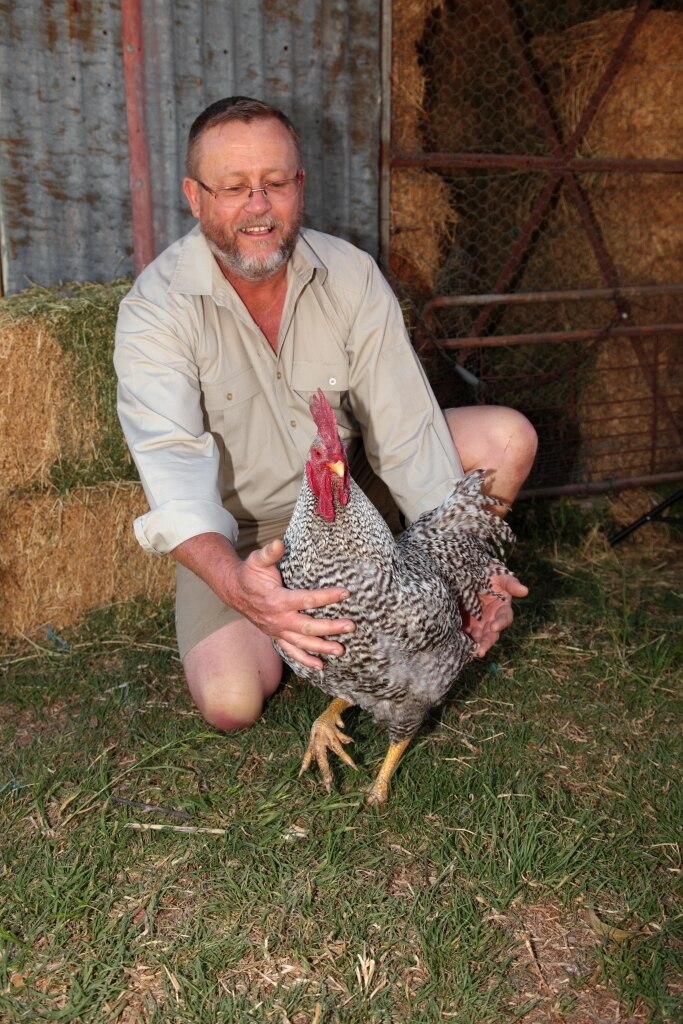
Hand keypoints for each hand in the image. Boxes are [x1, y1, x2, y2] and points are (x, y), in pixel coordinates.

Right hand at [228, 539, 355, 671]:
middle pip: (308, 626)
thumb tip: (279, 543)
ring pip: (301, 643)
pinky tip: (320, 666)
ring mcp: (277, 630)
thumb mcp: (257, 560)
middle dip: (330, 627)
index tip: (346, 593)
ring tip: (340, 650)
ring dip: (321, 647)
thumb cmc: (250, 573)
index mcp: (277, 600)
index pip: (307, 600)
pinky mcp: (276, 635)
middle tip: (350, 626)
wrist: (234, 590)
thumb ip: (269, 553)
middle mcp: (278, 619)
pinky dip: (304, 660)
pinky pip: (290, 651)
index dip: (327, 597)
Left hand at [461, 573, 527, 656]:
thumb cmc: (490, 575)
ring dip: (475, 645)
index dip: (500, 623)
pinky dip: (462, 639)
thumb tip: (525, 590)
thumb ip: (511, 584)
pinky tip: (457, 643)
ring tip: (470, 651)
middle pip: (491, 634)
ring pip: (478, 637)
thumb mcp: (501, 577)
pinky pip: (465, 634)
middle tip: (480, 650)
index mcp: (502, 609)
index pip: (505, 619)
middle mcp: (492, 619)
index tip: (493, 627)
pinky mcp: (466, 624)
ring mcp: (478, 623)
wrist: (471, 575)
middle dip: (486, 642)